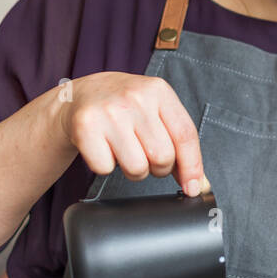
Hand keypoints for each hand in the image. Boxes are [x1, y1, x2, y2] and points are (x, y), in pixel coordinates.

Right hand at [58, 72, 205, 194]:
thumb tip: (197, 183)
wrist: (79, 96)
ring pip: (137, 168)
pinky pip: (105, 168)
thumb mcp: (155, 110)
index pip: (185, 135)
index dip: (192, 166)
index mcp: (158, 90)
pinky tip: (103, 147)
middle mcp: (135, 98)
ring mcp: (109, 112)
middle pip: (163, 157)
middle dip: (158, 168)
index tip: (193, 187)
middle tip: (146, 155)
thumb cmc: (123, 107)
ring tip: (125, 151)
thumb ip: (178, 142)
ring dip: (133, 170)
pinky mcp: (85, 127)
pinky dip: (105, 166)